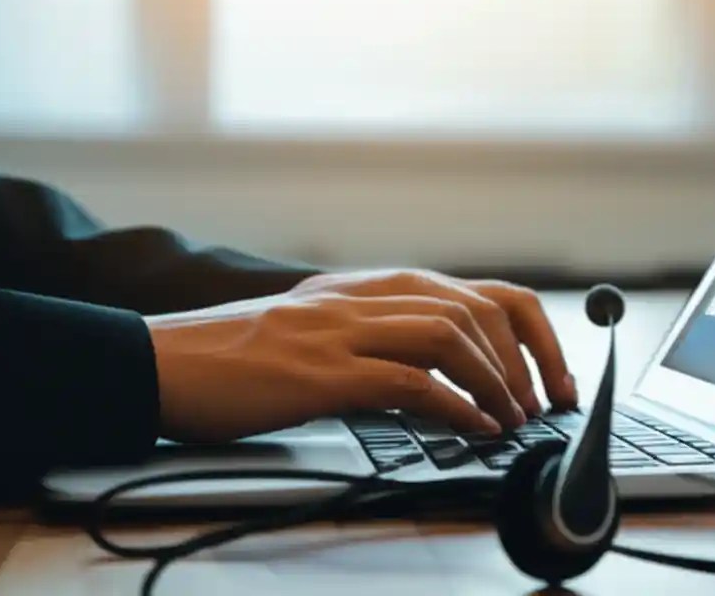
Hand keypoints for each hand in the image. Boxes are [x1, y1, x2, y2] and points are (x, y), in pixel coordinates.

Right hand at [147, 271, 573, 443]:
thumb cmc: (242, 355)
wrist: (165, 362)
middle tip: (543, 402)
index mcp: (372, 286)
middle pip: (477, 308)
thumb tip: (441, 376)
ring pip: (452, 336)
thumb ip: (379, 337)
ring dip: (497, 381)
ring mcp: (344, 329)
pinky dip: (455, 406)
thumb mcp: (323, 329)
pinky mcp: (322, 371)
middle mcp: (366, 296)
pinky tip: (474, 428)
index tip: (550, 373)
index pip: (478, 291)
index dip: (528, 330)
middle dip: (526, 358)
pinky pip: (409, 382)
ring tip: (515, 417)